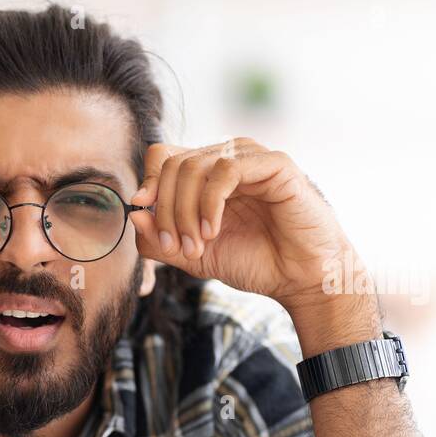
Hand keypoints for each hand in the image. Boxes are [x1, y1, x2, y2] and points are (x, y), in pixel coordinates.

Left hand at [130, 138, 354, 308]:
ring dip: (184, 212)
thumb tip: (134, 212)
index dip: (149, 183)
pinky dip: (209, 204)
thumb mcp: (194, 256)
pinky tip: (213, 231)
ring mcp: (252, 158)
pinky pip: (226, 170)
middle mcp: (228, 159)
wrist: (301, 278)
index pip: (163, 158)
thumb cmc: (254, 263)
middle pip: (173, 164)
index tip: (144, 216)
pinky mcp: (275, 164)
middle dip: (165, 210)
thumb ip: (160, 240)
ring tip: (197, 245)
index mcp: (208, 175)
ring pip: (194, 166)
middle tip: (176, 247)